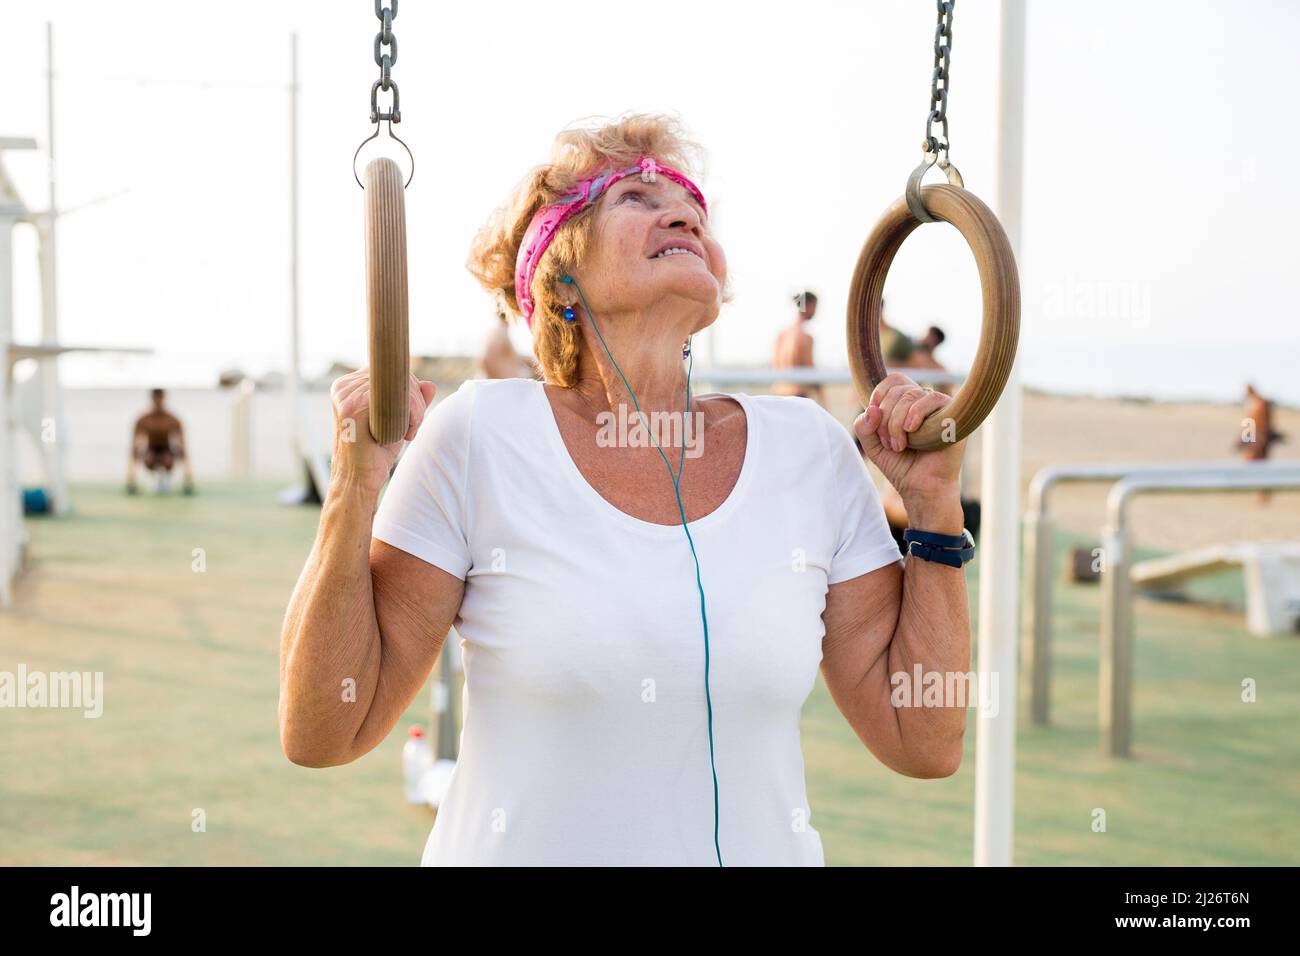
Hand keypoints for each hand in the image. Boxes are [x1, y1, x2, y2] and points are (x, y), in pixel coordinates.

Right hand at [329, 368, 436, 493]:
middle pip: (397, 375)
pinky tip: (406, 434)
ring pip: (400, 385)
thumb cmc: (375, 453)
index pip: (389, 371)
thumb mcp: (397, 421)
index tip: (411, 417)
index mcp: (350, 386)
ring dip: (415, 410)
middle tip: (412, 428)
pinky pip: (398, 397)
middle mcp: (344, 387)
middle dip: (416, 400)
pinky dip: (412, 414)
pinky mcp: (352, 406)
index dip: (409, 390)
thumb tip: (429, 385)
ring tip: (407, 432)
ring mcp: (345, 395)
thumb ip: (411, 401)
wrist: (360, 480)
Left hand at [853, 372, 965, 505]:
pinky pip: (931, 399)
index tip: (874, 416)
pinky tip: (911, 431)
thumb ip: (863, 426)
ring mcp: (939, 408)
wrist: (921, 488)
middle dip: (885, 418)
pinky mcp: (954, 415)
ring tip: (898, 446)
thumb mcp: (872, 445)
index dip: (880, 393)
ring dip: (896, 422)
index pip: (894, 380)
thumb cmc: (901, 466)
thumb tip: (872, 409)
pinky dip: (915, 413)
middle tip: (889, 444)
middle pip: (898, 391)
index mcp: (907, 404)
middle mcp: (924, 402)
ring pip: (910, 395)